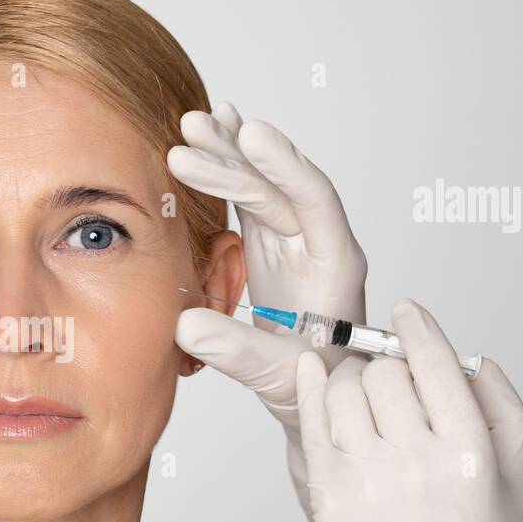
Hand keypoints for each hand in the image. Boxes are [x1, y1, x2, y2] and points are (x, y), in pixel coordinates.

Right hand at [169, 104, 366, 520]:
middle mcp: (316, 245)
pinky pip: (247, 200)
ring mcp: (291, 243)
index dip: (283, 167)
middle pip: (278, 188)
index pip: (315, 201)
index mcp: (336, 266)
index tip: (250, 136)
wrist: (321, 399)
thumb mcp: (280, 377)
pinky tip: (212, 137)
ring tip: (193, 122)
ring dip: (227, 154)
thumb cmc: (316, 389)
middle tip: (190, 133)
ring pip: (260, 186)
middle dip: (235, 159)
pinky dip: (227, 169)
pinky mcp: (268, 248)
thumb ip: (239, 351)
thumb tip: (185, 326)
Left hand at [295, 298, 522, 521]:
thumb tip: (472, 357)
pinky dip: (310, 386)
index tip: (406, 310)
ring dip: (352, 383)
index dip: (417, 327)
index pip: (436, 362)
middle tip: (390, 383)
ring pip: (345, 388)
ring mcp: (366, 476)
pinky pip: (311, 417)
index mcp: (470, 452)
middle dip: (388, 368)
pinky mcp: (326, 491)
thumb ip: (504, 411)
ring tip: (364, 403)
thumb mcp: (518, 484)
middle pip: (387, 372)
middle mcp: (417, 459)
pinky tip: (313, 373)